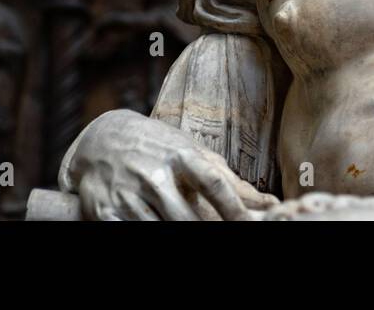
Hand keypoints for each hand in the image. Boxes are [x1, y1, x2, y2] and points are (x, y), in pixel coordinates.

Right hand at [65, 109, 277, 220]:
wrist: (102, 139)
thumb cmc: (158, 146)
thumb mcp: (193, 153)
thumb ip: (230, 181)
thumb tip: (271, 205)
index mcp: (181, 155)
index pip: (213, 183)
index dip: (234, 209)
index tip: (249, 225)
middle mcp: (154, 174)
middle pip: (188, 218)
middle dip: (207, 230)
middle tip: (221, 231)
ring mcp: (128, 195)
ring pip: (161, 230)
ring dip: (177, 232)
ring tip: (189, 227)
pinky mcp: (105, 212)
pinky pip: (132, 233)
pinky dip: (148, 233)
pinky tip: (158, 225)